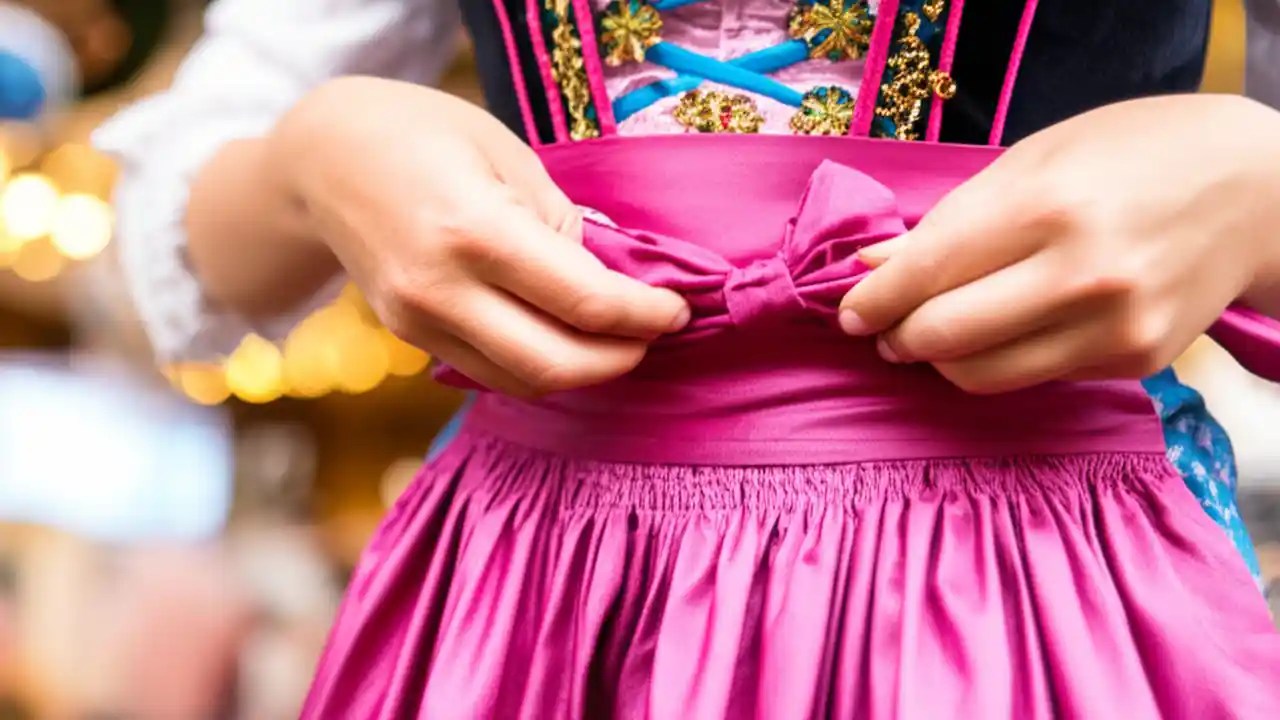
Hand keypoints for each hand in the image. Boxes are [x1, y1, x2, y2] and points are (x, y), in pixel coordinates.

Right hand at [273, 77, 688, 396]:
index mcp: (475, 230)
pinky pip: (487, 371)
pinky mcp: (407, 338)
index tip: (677, 311)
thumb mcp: (507, 155)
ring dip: (580, 372)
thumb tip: (600, 284)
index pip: (584, 302)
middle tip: (652, 338)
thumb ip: (559, 226)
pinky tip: (560, 339)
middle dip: (620, 360)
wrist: (322, 158)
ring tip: (614, 341)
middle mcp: (441, 289)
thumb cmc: (423, 134)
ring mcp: (417, 322)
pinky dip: (534, 367)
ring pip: (521, 382)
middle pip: (555, 365)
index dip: (645, 316)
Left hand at [838, 94, 1279, 393]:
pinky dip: (999, 360)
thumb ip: (950, 220)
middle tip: (885, 328)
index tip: (849, 311)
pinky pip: (1033, 377)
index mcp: (1048, 207)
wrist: (1257, 190)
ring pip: (981, 375)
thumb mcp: (1036, 160)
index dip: (874, 299)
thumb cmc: (1133, 154)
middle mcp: (1081, 275)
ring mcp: (1112, 327)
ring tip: (933, 333)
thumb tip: (873, 265)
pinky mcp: (1132, 362)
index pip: (927, 272)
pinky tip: (1003, 330)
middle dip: (897, 337)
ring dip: (939, 360)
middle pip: (944, 336)